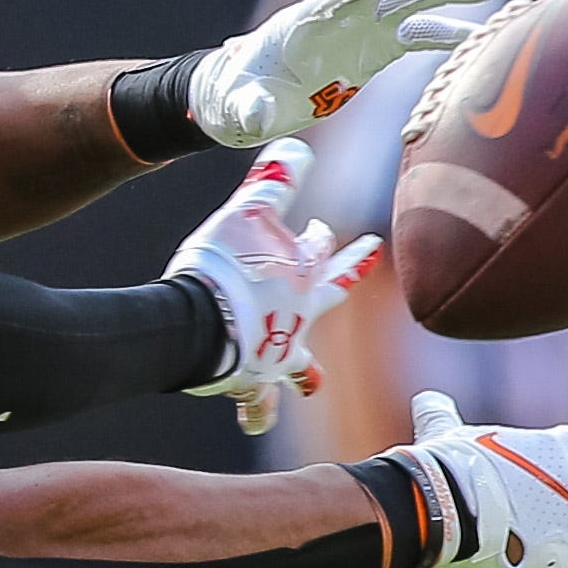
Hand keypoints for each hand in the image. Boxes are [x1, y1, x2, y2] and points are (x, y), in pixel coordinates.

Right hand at [167, 138, 375, 436]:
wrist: (200, 323)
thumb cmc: (223, 266)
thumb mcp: (248, 211)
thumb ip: (275, 179)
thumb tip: (300, 145)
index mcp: (301, 275)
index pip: (322, 250)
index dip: (326, 238)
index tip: (328, 228)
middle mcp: (298, 316)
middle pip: (328, 294)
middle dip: (345, 275)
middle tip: (367, 259)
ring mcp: (277, 352)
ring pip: (299, 364)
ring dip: (305, 372)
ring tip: (313, 383)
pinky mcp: (251, 380)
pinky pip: (255, 402)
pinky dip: (256, 411)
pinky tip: (255, 422)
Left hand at [195, 0, 496, 148]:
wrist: (256, 94)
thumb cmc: (243, 96)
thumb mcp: (239, 106)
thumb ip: (248, 109)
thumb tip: (252, 117)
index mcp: (299, 26)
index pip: (326, 2)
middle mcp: (336, 17)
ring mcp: (361, 29)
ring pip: (405, 1)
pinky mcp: (378, 48)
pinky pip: (416, 35)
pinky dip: (443, 33)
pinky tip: (475, 36)